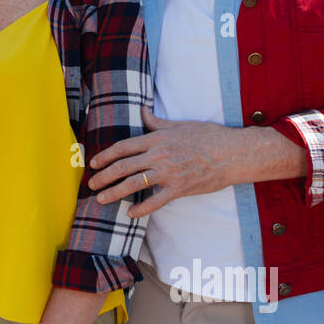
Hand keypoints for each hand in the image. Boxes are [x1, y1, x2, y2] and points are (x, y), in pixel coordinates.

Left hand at [86, 106, 245, 217]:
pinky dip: (141, 208)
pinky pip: (156, 201)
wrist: (232, 153)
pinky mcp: (179, 189)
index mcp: (157, 139)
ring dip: (114, 192)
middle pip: (123, 166)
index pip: (123, 147)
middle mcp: (159, 155)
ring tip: (101, 199)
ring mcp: (168, 173)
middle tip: (91, 183)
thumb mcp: (179, 124)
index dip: (105, 156)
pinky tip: (130, 213)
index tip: (93, 163)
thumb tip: (141, 110)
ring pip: (133, 184)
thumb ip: (156, 122)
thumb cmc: (207, 136)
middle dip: (103, 176)